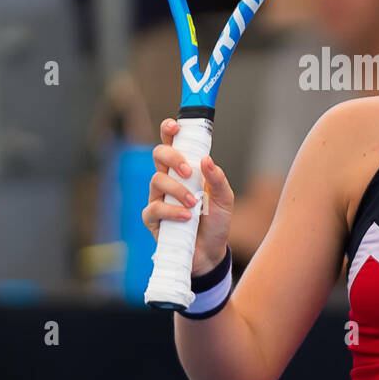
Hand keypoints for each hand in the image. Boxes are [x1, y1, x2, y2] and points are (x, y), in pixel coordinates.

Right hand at [142, 119, 235, 277]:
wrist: (211, 252)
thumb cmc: (216, 222)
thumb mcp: (225, 199)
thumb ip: (218, 179)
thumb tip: (207, 160)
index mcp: (184, 170)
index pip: (172, 145)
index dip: (169, 131)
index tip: (175, 127)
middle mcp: (168, 180)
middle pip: (158, 156)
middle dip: (172, 158)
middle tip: (188, 171)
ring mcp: (158, 198)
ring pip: (156, 180)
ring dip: (177, 190)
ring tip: (194, 204)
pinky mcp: (153, 219)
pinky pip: (154, 208)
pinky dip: (172, 211)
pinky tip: (187, 217)